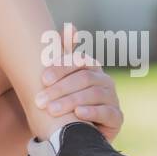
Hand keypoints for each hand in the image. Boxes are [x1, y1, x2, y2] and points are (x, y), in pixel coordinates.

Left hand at [32, 22, 124, 141]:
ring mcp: (113, 98)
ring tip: (52, 110)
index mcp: (91, 67)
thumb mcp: (63, 76)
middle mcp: (105, 80)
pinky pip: (107, 112)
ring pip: (94, 95)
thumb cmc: (67, 98)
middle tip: (40, 100)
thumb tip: (70, 25)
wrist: (78, 130)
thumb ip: (64, 50)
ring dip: (71, 101)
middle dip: (60, 89)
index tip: (42, 79)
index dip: (61, 68)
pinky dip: (92, 112)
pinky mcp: (117, 117)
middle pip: (84, 79)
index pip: (79, 61)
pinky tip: (77, 114)